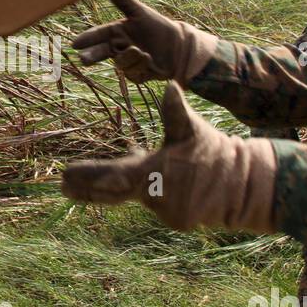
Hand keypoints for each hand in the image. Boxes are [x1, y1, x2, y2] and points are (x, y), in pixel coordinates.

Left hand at [61, 82, 276, 231]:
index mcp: (153, 172)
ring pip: (137, 196)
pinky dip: (149, 191)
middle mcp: (154, 197)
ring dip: (121, 188)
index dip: (86, 176)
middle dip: (87, 190)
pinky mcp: (176, 221)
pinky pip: (155, 203)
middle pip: (113, 194)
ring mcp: (164, 212)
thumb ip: (175, 111)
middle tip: (62, 186)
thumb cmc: (215, 151)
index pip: (110, 176)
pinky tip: (152, 179)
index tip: (63, 175)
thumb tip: (169, 86)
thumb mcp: (192, 130)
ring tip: (99, 180)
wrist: (244, 186)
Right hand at [72, 0, 217, 83]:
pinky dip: (142, 66)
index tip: (75, 43)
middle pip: (100, 53)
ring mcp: (126, 62)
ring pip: (120, 63)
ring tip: (144, 53)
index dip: (87, 39)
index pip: (98, 35)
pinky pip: (132, 72)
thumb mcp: (140, 12)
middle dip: (91, 56)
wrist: (178, 46)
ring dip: (131, 58)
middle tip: (83, 59)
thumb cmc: (158, 27)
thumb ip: (123, 1)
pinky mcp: (136, 74)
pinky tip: (150, 62)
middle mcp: (118, 47)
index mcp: (117, 32)